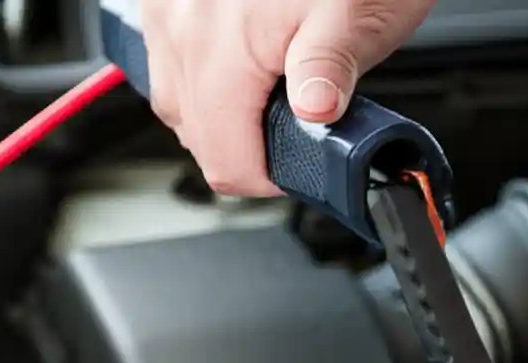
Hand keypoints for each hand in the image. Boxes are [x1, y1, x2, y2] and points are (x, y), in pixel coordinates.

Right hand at [140, 0, 433, 195]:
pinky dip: (196, 71)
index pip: (224, 157)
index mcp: (226, 47)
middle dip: (238, 148)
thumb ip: (332, 70)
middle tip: (285, 138)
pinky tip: (233, 63)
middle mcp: (182, 26)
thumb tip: (313, 115)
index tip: (291, 172)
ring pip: (172, 94)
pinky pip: (166, 50)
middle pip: (192, 131)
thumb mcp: (361, 13)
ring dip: (213, 112)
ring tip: (262, 100)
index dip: (262, 179)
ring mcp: (167, 7)